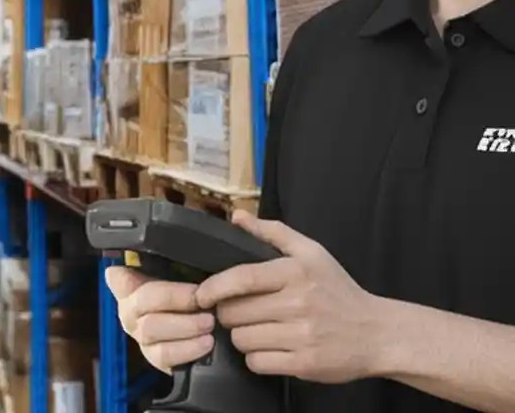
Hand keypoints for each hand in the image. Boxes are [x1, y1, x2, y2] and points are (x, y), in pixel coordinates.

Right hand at [104, 265, 216, 373]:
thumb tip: (171, 237)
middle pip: (142, 301)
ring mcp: (139, 336)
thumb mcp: (184, 271)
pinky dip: (187, 349)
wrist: (204, 325)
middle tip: (203, 302)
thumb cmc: (192, 292)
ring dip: (184, 326)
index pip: (118, 275)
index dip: (131, 272)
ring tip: (209, 324)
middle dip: (176, 300)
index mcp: (130, 284)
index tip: (160, 268)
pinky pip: (164, 356)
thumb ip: (173, 258)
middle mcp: (129, 310)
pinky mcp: (154, 358)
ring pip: (150, 330)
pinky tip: (206, 343)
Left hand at [195, 210, 389, 383]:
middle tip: (243, 312)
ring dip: (243, 336)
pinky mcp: (305, 364)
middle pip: (234, 312)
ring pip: (242, 339)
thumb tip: (238, 217)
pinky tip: (271, 348)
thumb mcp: (311, 253)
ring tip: (259, 329)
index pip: (242, 278)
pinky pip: (257, 362)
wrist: (378, 333)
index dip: (214, 287)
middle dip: (230, 313)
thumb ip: (273, 232)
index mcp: (296, 272)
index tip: (201, 295)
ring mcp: (303, 335)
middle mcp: (299, 303)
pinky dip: (257, 358)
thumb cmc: (338, 291)